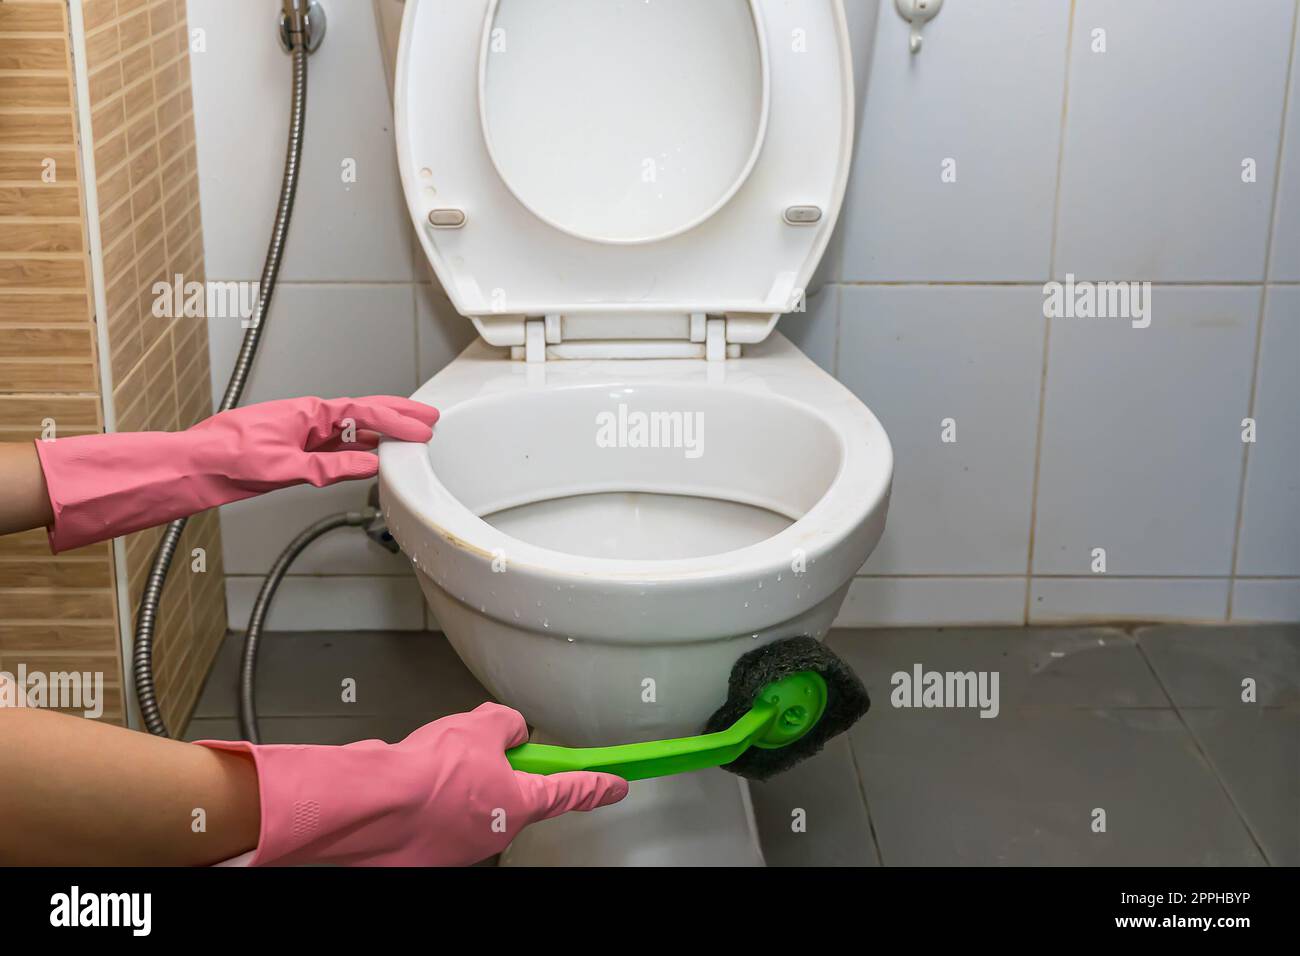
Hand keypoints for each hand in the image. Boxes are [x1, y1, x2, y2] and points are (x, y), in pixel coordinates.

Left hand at [35, 395, 438, 552]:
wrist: (192, 467)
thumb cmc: (223, 457)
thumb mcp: (280, 467)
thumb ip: (326, 468)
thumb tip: (365, 466)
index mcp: (307, 413)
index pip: (362, 412)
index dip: (396, 420)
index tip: (422, 427)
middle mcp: (308, 420)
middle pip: (362, 415)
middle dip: (397, 417)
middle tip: (428, 420)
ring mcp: (302, 436)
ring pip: (351, 431)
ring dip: (381, 434)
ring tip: (409, 437)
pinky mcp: (295, 453)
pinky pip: (336, 449)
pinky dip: (360, 451)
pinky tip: (371, 458)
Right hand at [197, 703, 628, 865]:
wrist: (368, 808)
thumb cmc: (423, 777)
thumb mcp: (478, 728)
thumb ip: (503, 724)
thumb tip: (509, 728)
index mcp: (519, 805)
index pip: (570, 793)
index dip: (597, 786)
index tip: (617, 785)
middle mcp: (492, 832)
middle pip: (508, 792)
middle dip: (492, 767)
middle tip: (470, 746)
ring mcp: (458, 844)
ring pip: (466, 801)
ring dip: (452, 779)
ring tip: (427, 761)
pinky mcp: (424, 849)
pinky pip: (432, 811)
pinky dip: (422, 793)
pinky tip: (407, 778)